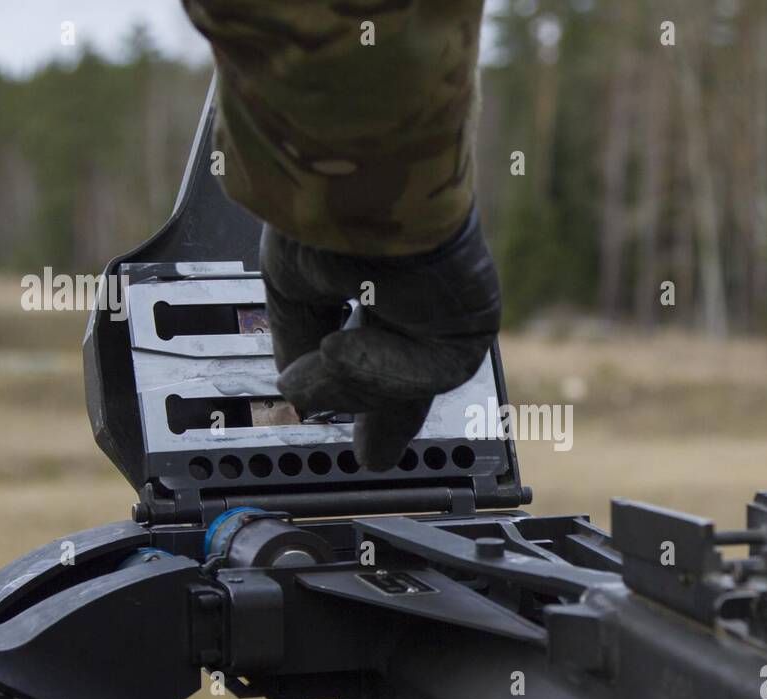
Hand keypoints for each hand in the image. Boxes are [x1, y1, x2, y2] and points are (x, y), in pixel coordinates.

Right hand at [260, 206, 500, 470]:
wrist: (353, 175)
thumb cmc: (322, 212)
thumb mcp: (294, 284)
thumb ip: (298, 339)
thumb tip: (295, 388)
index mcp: (376, 278)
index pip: (371, 346)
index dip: (358, 391)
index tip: (354, 432)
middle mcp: (417, 293)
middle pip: (408, 377)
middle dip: (389, 417)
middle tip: (374, 455)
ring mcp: (446, 305)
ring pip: (412, 381)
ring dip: (359, 382)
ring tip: (325, 357)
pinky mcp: (472, 315)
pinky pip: (433, 370)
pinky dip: (385, 367)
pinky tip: (345, 345)